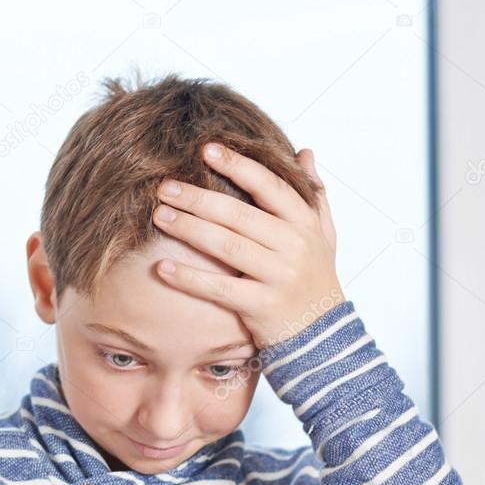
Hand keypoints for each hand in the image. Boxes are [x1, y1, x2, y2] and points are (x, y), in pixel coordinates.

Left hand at [151, 143, 345, 349]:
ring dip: (189, 229)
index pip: (269, 186)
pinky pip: (219, 288)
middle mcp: (294, 246)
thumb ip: (315, 195)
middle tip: (166, 187)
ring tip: (160, 215)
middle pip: (239, 215)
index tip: (206, 149)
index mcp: (305, 224)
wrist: (324, 336)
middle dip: (199, 198)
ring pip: (226, 246)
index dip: (238, 166)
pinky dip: (189, 278)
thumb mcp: (324, 236)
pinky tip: (163, 267)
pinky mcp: (261, 306)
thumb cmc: (316, 279)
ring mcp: (278, 277)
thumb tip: (304, 152)